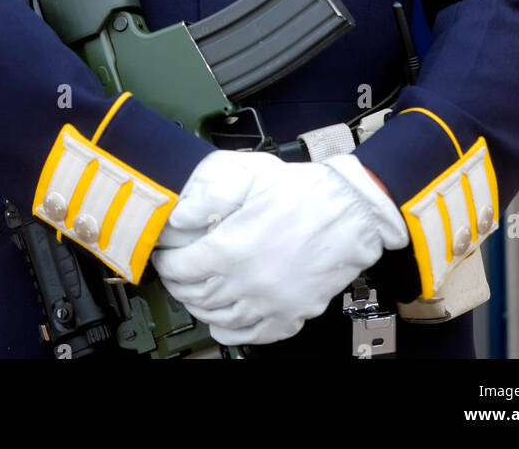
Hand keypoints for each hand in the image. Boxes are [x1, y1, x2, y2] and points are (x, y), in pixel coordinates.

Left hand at [152, 150, 407, 344]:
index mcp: (233, 249)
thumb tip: (180, 215)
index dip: (167, 263)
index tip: (165, 257)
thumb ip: (212, 197)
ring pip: (220, 319)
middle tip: (176, 274)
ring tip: (196, 294)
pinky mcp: (291, 316)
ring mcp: (270, 304)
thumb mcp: (253, 181)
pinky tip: (226, 320)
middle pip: (196, 296)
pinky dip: (232, 332)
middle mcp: (247, 283)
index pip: (182, 269)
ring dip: (201, 308)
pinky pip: (253, 335)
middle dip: (179, 285)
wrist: (353, 212)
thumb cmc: (307, 194)